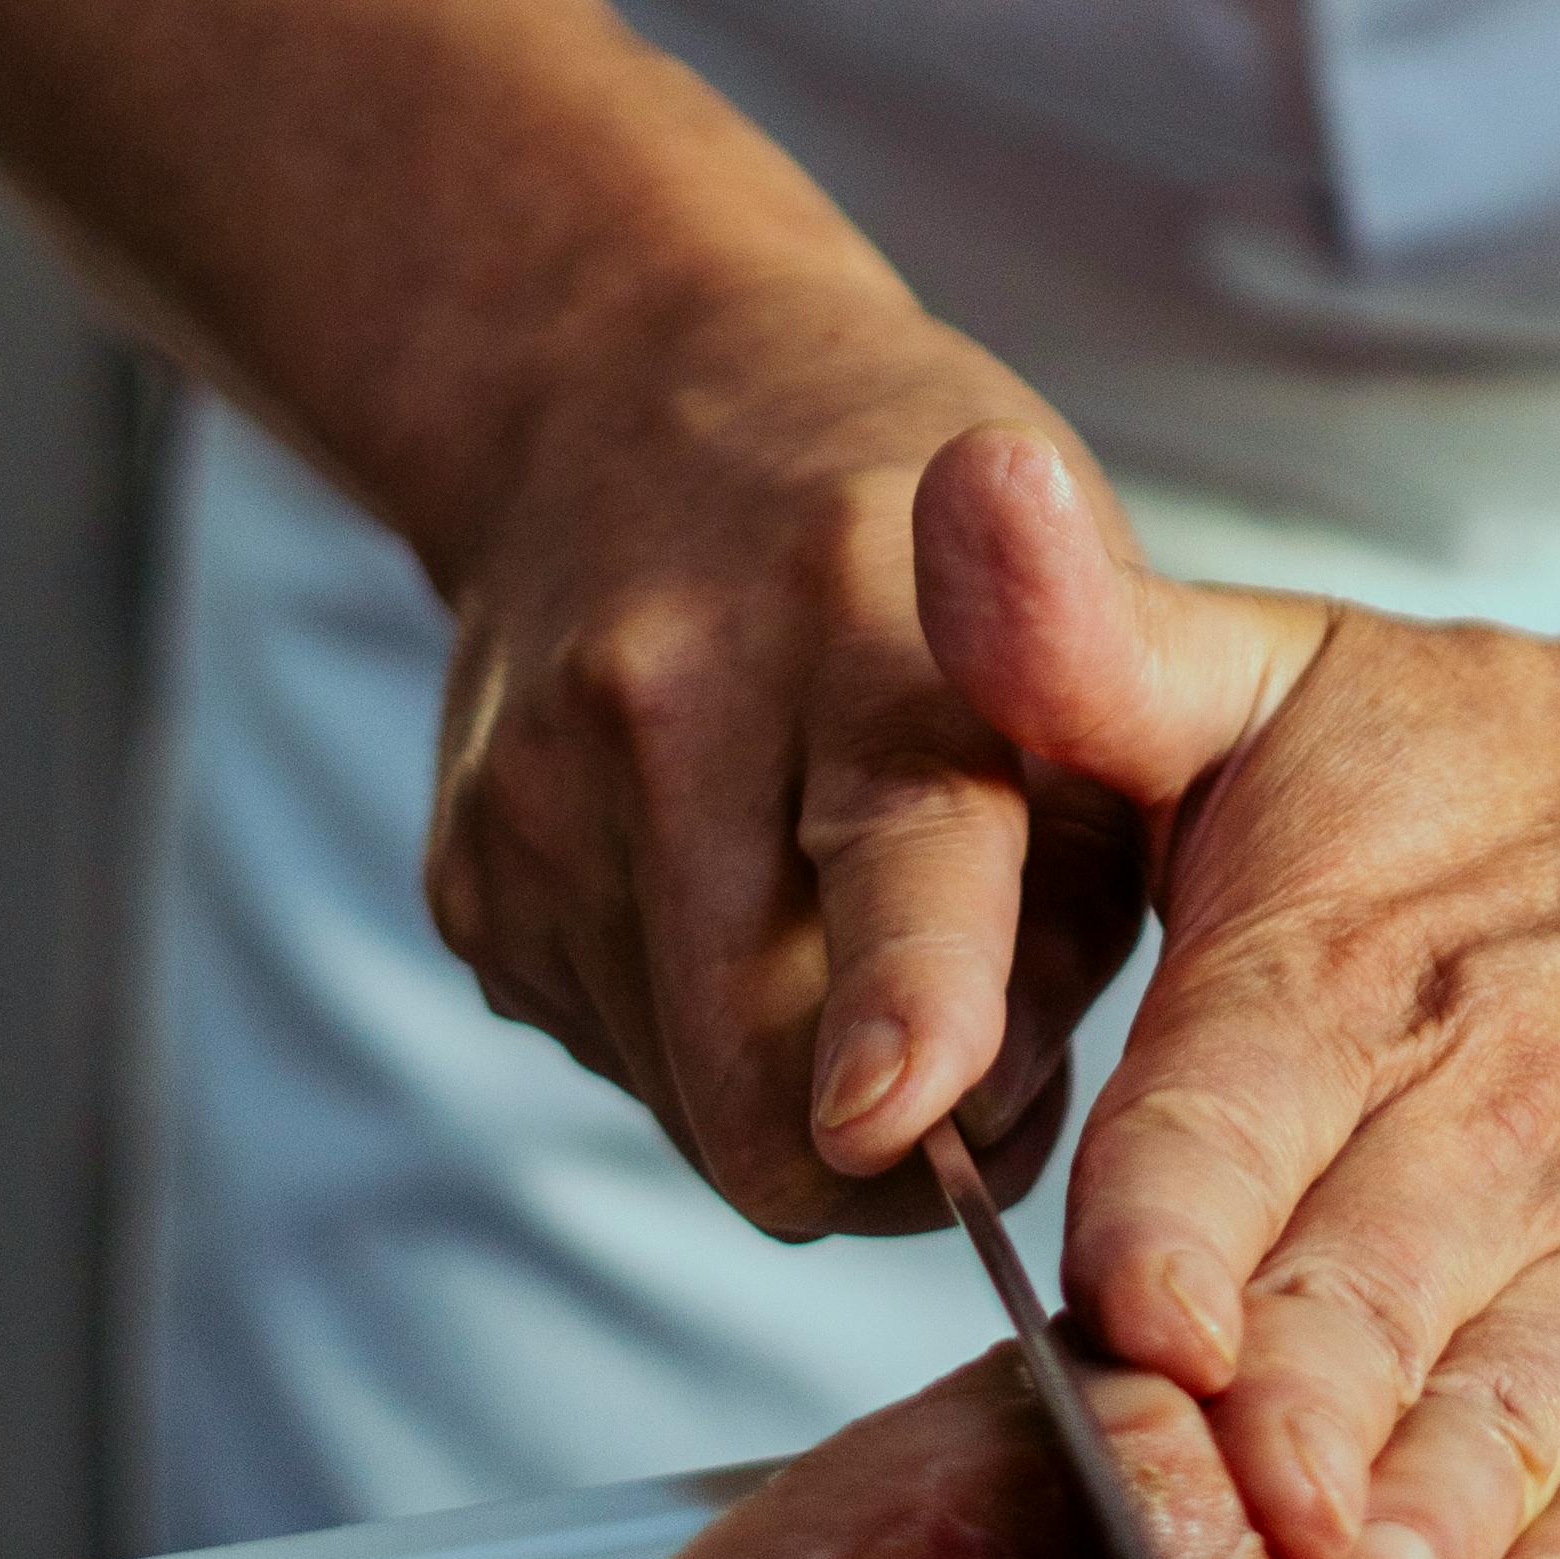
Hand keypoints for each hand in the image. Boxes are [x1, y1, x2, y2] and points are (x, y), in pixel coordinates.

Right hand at [420, 291, 1152, 1237]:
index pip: (897, 844)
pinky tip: (729, 894)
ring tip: (842, 935)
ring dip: (793, 1096)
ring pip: (692, 1107)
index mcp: (868, 614)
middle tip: (963, 1092)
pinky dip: (703, 1040)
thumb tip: (1004, 1121)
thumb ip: (1091, 873)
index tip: (897, 1109)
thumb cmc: (924, 544)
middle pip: (757, 1064)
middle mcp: (675, 700)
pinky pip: (625, 1065)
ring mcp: (542, 797)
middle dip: (881, 1160)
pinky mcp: (468, 880)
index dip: (905, 995)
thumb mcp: (1080, 624)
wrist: (628, 398)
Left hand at [912, 422, 1559, 1558]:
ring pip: (1503, 1419)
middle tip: (1204, 1528)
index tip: (1142, 1311)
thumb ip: (1080, 639)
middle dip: (1275, 1431)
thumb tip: (964, 488)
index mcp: (1341, 967)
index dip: (1182, 1229)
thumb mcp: (1275, 680)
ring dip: (1419, 1522)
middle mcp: (1498, 1117)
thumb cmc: (1489, 793)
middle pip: (1355, 1309)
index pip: (1230, 1123)